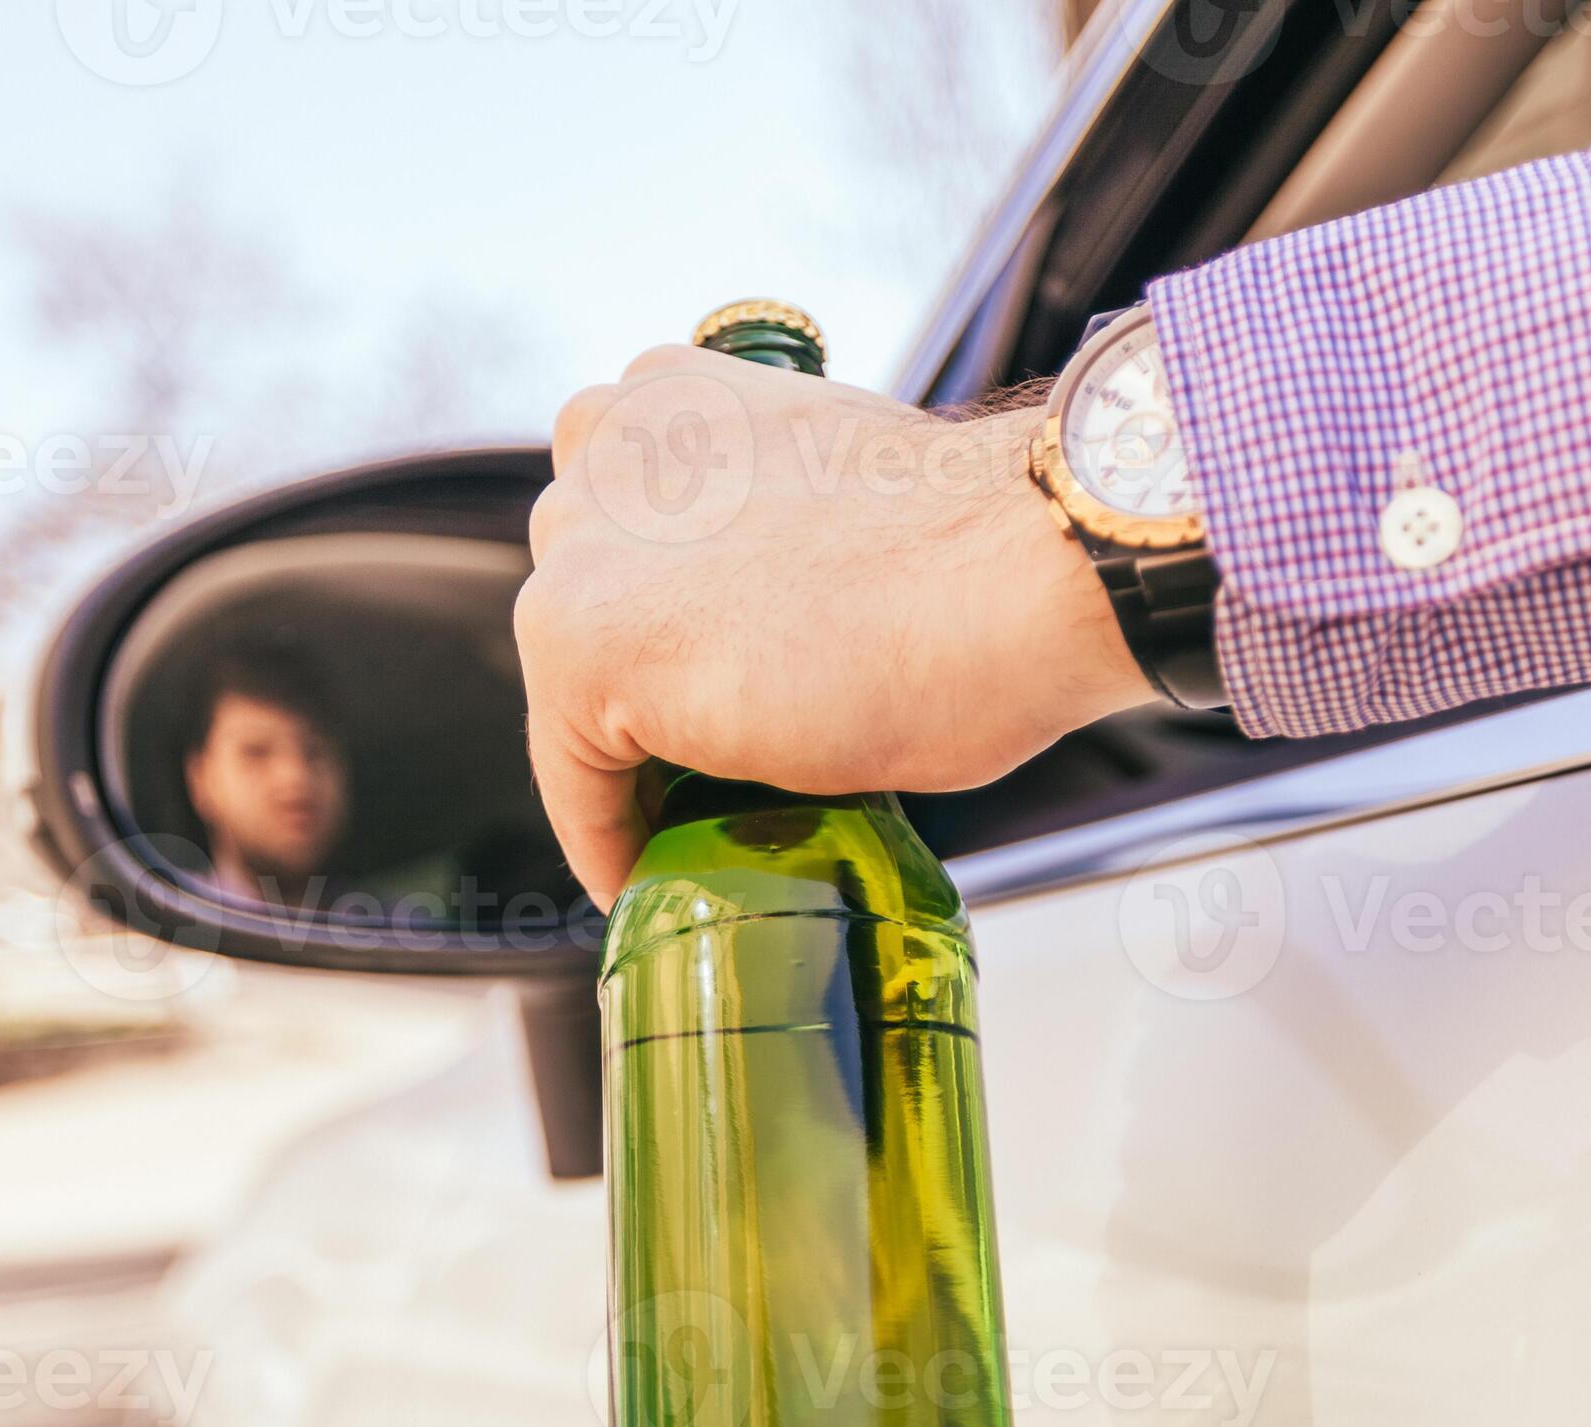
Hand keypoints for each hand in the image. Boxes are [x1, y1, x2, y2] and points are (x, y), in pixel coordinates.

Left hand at [516, 345, 1154, 906]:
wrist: (1019, 574)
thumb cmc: (977, 554)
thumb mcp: (834, 511)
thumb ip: (764, 533)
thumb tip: (762, 622)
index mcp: (678, 390)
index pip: (620, 516)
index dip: (652, 611)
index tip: (690, 686)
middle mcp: (613, 446)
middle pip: (582, 589)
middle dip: (634, 671)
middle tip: (697, 762)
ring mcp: (585, 543)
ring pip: (570, 678)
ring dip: (619, 750)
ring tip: (681, 823)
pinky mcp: (584, 644)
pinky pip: (573, 771)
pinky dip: (603, 834)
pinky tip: (650, 873)